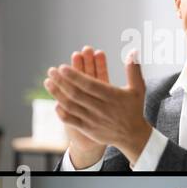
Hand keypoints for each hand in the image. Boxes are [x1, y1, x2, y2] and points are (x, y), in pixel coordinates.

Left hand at [44, 49, 151, 164]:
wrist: (133, 136)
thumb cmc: (134, 108)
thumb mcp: (138, 88)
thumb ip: (133, 69)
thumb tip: (133, 51)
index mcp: (112, 96)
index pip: (89, 84)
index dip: (75, 76)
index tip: (62, 67)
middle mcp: (101, 108)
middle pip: (77, 94)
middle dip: (62, 81)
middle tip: (51, 70)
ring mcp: (93, 120)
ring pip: (71, 106)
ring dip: (58, 94)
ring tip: (48, 82)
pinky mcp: (88, 129)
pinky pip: (71, 121)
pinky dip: (62, 112)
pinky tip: (55, 102)